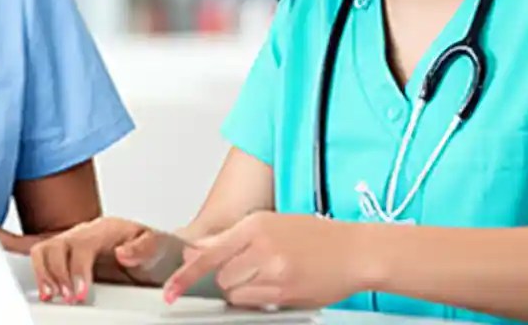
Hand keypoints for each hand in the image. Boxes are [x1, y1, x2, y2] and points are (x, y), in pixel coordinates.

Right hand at [31, 217, 182, 304]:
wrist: (159, 254)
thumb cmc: (157, 248)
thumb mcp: (158, 245)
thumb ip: (142, 248)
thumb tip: (122, 253)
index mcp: (105, 229)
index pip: (81, 245)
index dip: (77, 269)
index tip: (81, 293)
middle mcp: (84, 233)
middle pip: (56, 245)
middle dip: (57, 274)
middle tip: (67, 297)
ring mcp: (74, 244)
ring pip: (44, 251)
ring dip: (45, 274)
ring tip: (52, 296)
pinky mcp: (68, 258)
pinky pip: (45, 260)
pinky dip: (42, 275)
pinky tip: (48, 292)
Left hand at [164, 212, 367, 309]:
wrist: (356, 252)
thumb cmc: (317, 236)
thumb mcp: (271, 222)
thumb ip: (232, 236)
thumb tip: (200, 247)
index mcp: (255, 225)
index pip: (209, 253)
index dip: (186, 274)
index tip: (170, 289)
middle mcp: (262, 248)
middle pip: (220, 276)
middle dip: (227, 275)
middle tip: (251, 265)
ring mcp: (275, 274)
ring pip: (235, 292)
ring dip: (242, 287)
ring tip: (267, 274)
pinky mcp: (286, 295)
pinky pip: (254, 303)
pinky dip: (257, 298)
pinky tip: (276, 284)